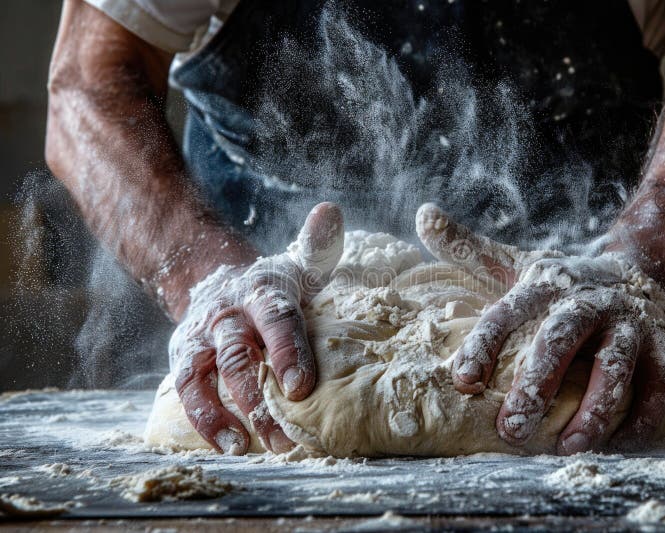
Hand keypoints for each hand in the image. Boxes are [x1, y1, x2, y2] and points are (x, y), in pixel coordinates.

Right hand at [169, 203, 343, 453]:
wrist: (218, 283)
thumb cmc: (273, 287)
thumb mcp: (298, 264)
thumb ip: (317, 246)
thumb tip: (331, 211)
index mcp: (261, 291)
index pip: (276, 319)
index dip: (288, 352)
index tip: (302, 388)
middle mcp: (227, 314)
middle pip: (239, 355)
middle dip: (260, 395)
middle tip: (286, 436)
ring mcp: (202, 337)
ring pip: (209, 376)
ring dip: (229, 413)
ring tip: (251, 447)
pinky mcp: (185, 358)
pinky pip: (188, 390)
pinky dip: (205, 420)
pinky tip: (229, 445)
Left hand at [416, 203, 664, 453]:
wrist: (641, 271)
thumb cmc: (563, 284)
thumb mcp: (517, 264)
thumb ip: (470, 250)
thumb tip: (423, 215)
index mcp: (546, 285)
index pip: (508, 313)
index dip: (484, 347)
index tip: (463, 382)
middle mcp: (588, 301)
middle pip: (561, 339)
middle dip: (536, 384)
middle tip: (511, 429)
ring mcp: (628, 325)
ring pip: (614, 368)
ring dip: (593, 410)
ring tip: (567, 445)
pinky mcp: (663, 349)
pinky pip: (656, 389)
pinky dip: (639, 420)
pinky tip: (615, 445)